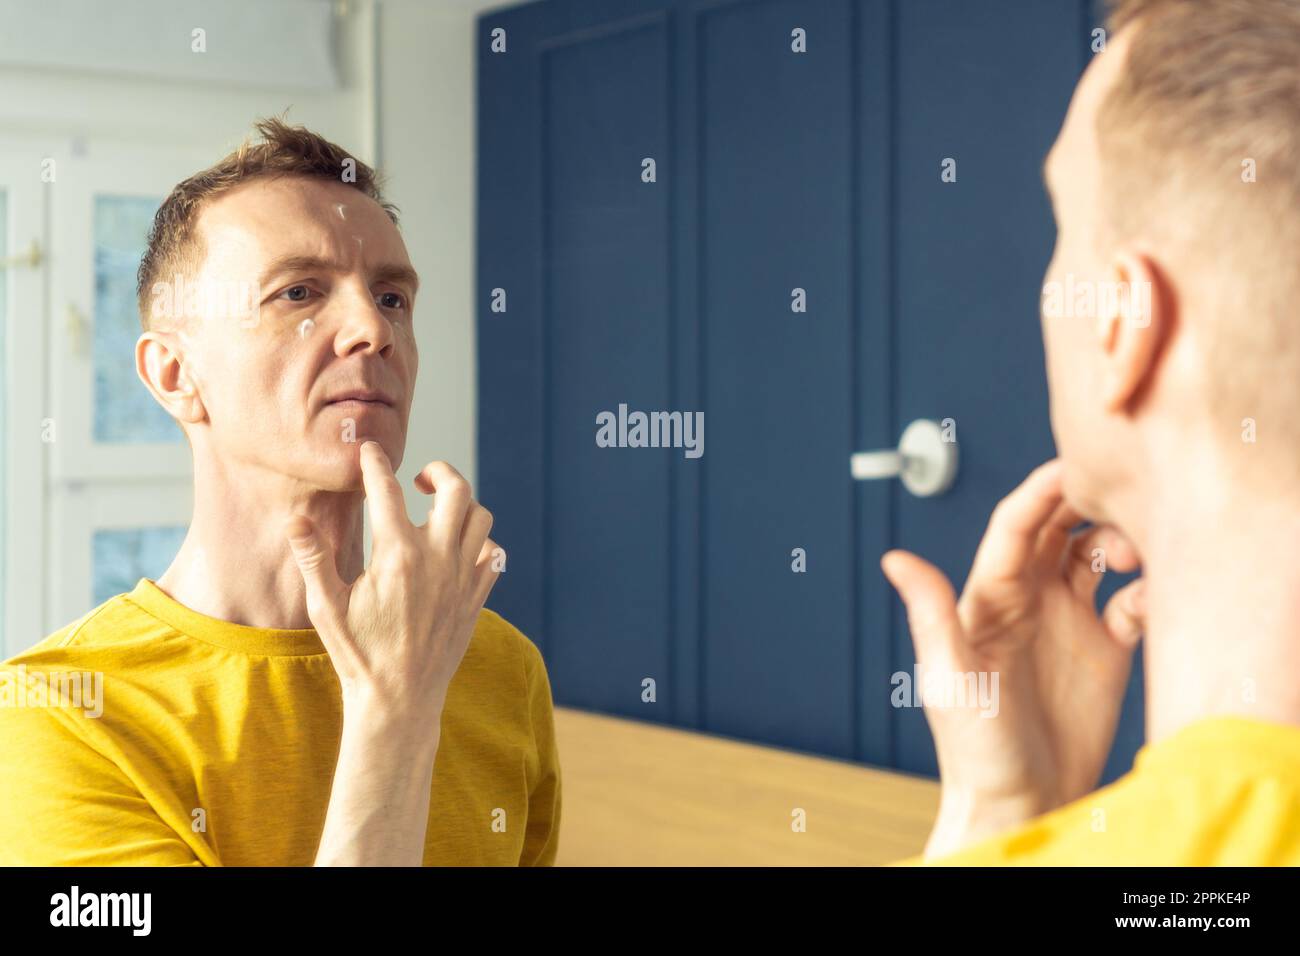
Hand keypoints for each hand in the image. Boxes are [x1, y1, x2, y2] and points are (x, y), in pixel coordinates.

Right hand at [284, 441, 502, 721]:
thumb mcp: (325, 607)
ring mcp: (463, 579)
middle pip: (457, 490)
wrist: (398, 701)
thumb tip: (296, 518)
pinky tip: (458, 549)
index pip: (387, 490)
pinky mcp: (476, 598)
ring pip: (481, 519)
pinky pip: (493, 556)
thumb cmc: (357, 654)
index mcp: (397, 556)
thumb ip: (314, 558)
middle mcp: (438, 560)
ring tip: (438, 510)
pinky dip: (481, 543)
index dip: (374, 463)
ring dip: (462, 505)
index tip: (367, 449)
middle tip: (418, 478)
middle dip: (438, 472)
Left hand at [881, 459, 1144, 857]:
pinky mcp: (1105, 648)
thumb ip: (931, 614)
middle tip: (1121, 497)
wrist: (1018, 802)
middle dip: (1087, 503)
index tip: (1072, 464)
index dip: (1041, 492)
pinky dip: (1148, 588)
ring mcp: (1068, 620)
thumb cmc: (972, 746)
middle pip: (1060, 527)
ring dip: (1121, 541)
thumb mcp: (949, 678)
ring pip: (1100, 553)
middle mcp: (1028, 598)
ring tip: (1135, 558)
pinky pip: (1132, 599)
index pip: (1015, 526)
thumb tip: (894, 557)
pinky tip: (1151, 600)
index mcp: (989, 596)